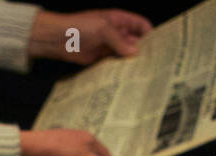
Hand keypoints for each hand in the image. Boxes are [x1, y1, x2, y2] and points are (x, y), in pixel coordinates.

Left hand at [29, 9, 152, 65]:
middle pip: (135, 41)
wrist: (56, 38)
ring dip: (131, 62)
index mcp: (119, 19)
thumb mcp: (102, 29)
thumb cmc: (78, 26)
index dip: (151, 34)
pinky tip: (126, 77)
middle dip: (143, 51)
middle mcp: (116, 32)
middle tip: (152, 65)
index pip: (141, 25)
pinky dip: (119, 69)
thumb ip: (119, 41)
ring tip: (141, 73)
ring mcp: (108, 45)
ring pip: (125, 54)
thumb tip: (135, 53)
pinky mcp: (100, 58)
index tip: (159, 47)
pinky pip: (114, 63)